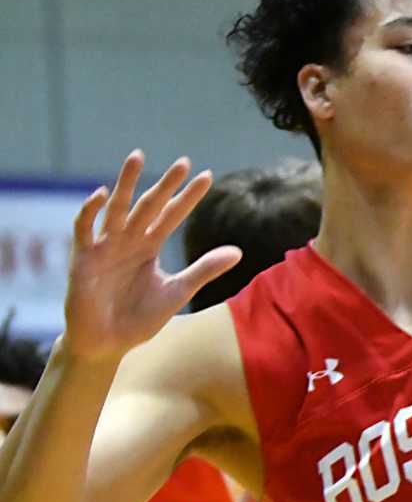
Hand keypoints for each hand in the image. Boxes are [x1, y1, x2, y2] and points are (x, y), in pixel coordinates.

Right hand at [64, 152, 241, 366]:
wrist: (107, 343)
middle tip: (183, 162)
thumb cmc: (139, 318)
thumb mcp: (178, 291)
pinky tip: (100, 194)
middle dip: (165, 185)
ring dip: (126, 183)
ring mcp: (105, 246)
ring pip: (117, 208)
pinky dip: (90, 211)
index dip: (188, 197)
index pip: (172, 215)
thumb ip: (204, 270)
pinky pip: (84, 229)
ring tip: (138, 157)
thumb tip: (238, 252)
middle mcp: (128, 240)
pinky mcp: (83, 258)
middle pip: (149, 206)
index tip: (207, 176)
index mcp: (149, 246)